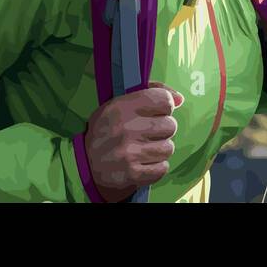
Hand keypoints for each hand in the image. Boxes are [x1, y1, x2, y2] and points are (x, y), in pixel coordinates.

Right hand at [84, 81, 182, 201]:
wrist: (86, 162)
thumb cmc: (108, 128)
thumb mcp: (119, 103)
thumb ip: (150, 92)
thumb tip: (180, 99)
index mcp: (122, 107)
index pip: (164, 100)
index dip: (164, 106)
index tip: (156, 111)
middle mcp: (126, 128)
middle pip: (170, 125)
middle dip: (163, 129)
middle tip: (149, 133)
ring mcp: (129, 153)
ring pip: (168, 148)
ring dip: (160, 149)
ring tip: (146, 148)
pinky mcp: (132, 173)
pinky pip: (163, 168)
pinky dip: (157, 166)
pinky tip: (145, 162)